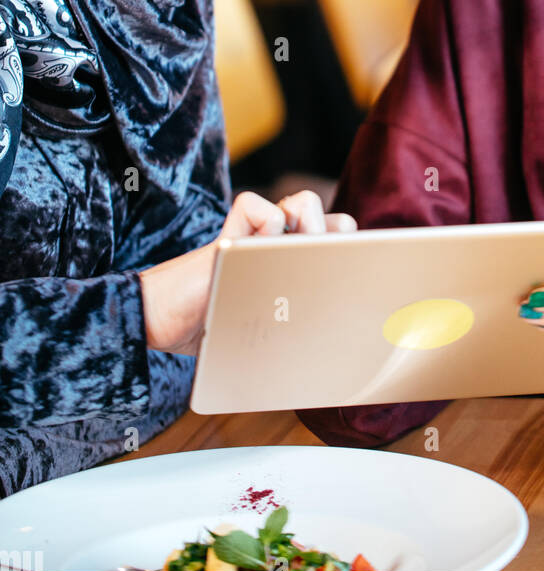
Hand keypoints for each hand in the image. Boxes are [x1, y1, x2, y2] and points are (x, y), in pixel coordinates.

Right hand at [140, 189, 356, 356]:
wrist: (160, 324)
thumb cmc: (211, 333)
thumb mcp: (267, 337)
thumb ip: (295, 334)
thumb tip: (338, 368)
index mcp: (294, 268)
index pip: (343, 248)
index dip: (355, 257)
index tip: (353, 283)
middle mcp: (282, 245)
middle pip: (337, 222)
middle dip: (337, 245)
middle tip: (318, 272)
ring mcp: (258, 235)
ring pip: (305, 202)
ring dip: (308, 229)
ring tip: (292, 257)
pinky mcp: (231, 230)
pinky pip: (262, 209)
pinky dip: (264, 228)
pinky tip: (249, 250)